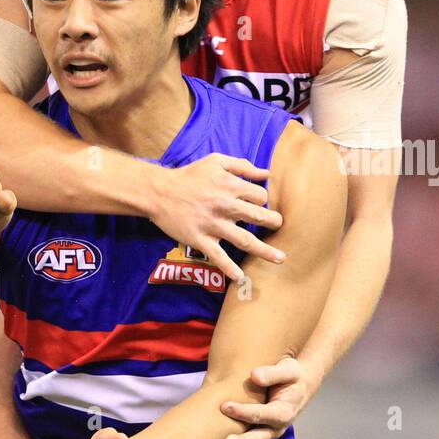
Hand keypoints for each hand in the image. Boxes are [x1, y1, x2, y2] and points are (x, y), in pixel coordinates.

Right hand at [148, 153, 284, 284]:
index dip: (262, 200)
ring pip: (244, 240)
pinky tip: (240, 277)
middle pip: (259, 217)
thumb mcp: (215, 161)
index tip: (257, 205)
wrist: (158, 192)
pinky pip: (217, 256)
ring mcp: (212, 225)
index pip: (259, 196)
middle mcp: (224, 206)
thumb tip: (266, 173)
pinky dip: (229, 268)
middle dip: (273, 222)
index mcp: (230, 186)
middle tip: (279, 226)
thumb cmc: (188, 176)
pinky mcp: (199, 239)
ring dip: (264, 250)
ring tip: (281, 257)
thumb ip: (241, 165)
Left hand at [212, 355, 317, 438]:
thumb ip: (272, 373)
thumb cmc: (291, 376)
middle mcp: (277, 428)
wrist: (299, 385)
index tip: (225, 406)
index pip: (265, 414)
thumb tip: (255, 375)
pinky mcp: (258, 438)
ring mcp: (267, 435)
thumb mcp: (288, 370)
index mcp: (284, 411)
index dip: (245, 412)